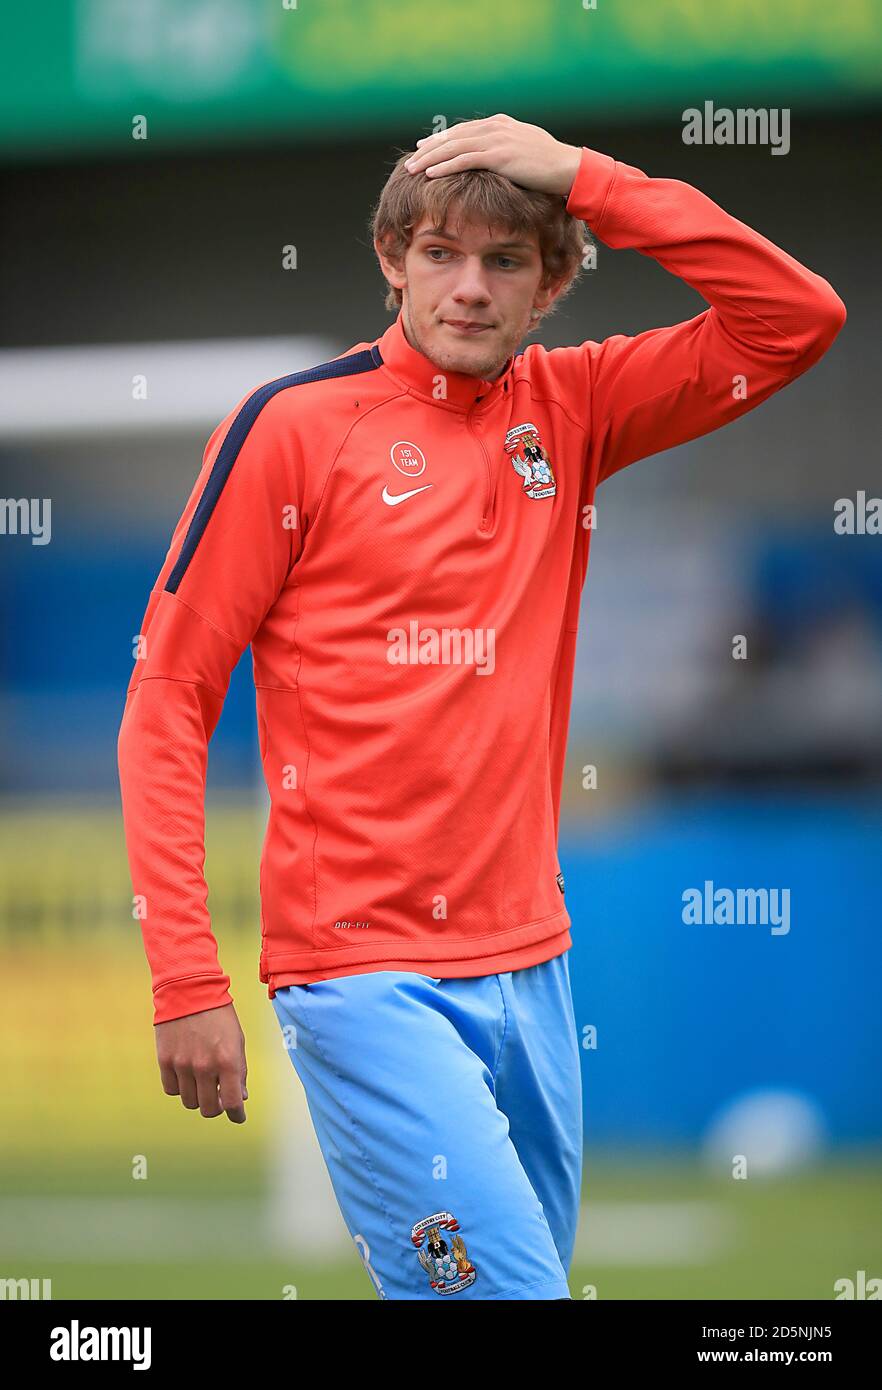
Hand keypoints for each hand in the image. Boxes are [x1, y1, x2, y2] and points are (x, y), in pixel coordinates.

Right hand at [155, 1003, 247, 1122]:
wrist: (189, 990)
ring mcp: (183, 1065)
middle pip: (209, 1109)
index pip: (233, 1103)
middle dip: (217, 1108)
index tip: (238, 1116)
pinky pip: (172, 1089)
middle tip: (219, 1098)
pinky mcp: (165, 1061)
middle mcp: (205, 1067)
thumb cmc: (218, 1014)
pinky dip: (180, 1088)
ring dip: (198, 1097)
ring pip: (189, 1102)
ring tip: (202, 1083)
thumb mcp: (237, 1040)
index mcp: (228, 1061)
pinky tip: (186, 1076)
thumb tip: (241, 1096)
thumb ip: (239, 1070)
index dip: (237, 1115)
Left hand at [404, 114, 581, 196]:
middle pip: (454, 137)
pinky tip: (430, 174)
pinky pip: (464, 160)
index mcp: (500, 124)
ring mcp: (496, 140)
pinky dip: (445, 166)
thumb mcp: (525, 150)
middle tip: (411, 158)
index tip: (424, 147)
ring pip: (454, 148)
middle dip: (430, 148)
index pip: (463, 131)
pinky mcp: (499, 156)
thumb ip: (507, 148)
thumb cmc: (550, 165)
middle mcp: (495, 127)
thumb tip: (497, 158)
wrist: (567, 168)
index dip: (441, 139)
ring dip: (430, 159)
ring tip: (413, 168)